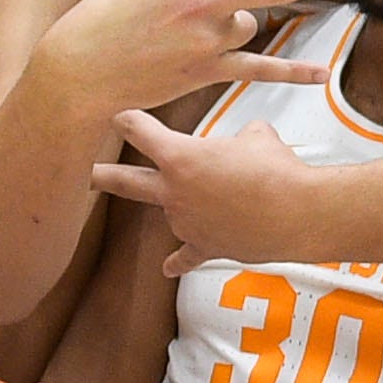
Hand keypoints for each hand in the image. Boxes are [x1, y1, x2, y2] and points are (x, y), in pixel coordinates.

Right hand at [51, 0, 360, 113]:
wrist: (79, 70)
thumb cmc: (103, 21)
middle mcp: (202, 1)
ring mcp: (206, 39)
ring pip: (250, 26)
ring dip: (235, 27)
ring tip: (191, 34)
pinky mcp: (206, 72)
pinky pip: (260, 70)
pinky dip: (292, 73)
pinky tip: (322, 75)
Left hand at [94, 113, 316, 275]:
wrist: (298, 212)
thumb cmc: (276, 168)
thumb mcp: (257, 136)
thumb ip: (239, 139)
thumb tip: (245, 144)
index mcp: (179, 157)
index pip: (140, 130)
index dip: (127, 119)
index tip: (115, 114)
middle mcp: (172, 191)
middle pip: (126, 182)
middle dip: (102, 177)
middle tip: (84, 176)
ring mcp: (184, 222)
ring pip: (171, 210)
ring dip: (184, 203)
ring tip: (216, 195)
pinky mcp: (204, 246)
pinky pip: (185, 255)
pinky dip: (178, 260)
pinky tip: (167, 268)